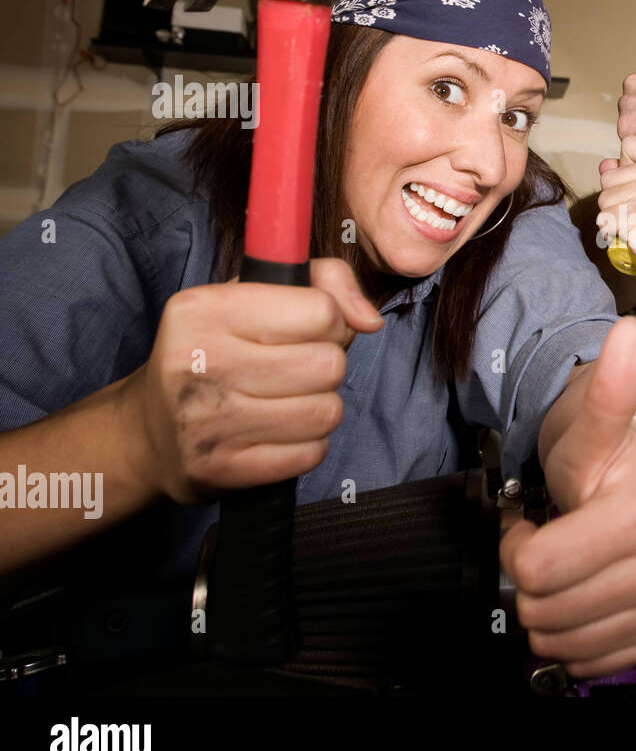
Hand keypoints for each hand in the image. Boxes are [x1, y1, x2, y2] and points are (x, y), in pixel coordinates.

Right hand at [124, 258, 384, 504]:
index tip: (304, 330)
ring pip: (326, 412)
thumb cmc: (216, 351)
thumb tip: (370, 320)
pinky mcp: (219, 469)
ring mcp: (206, 421)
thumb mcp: (255, 295)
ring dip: (320, 407)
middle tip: (295, 371)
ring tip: (288, 401)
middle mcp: (199, 362)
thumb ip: (325, 281)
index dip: (329, 322)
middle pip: (328, 365)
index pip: (321, 311)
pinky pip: (309, 454)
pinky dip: (307, 445)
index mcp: (205, 308)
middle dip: (325, 367)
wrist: (150, 431)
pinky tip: (279, 433)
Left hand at [499, 317, 635, 676]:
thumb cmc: (605, 463)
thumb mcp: (591, 428)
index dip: (519, 545)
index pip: (536, 568)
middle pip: (544, 609)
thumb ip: (607, 389)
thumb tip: (625, 332)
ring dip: (551, 609)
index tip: (534, 520)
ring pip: (561, 641)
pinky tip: (587, 597)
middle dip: (533, 579)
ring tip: (569, 567)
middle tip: (551, 542)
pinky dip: (577, 637)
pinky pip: (590, 662)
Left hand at [596, 134, 635, 292]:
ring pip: (604, 199)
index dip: (628, 169)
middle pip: (610, 176)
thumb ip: (635, 170)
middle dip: (618, 199)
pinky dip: (611, 233)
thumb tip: (605, 164)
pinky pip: (604, 220)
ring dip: (615, 217)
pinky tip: (633, 238)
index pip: (629, 145)